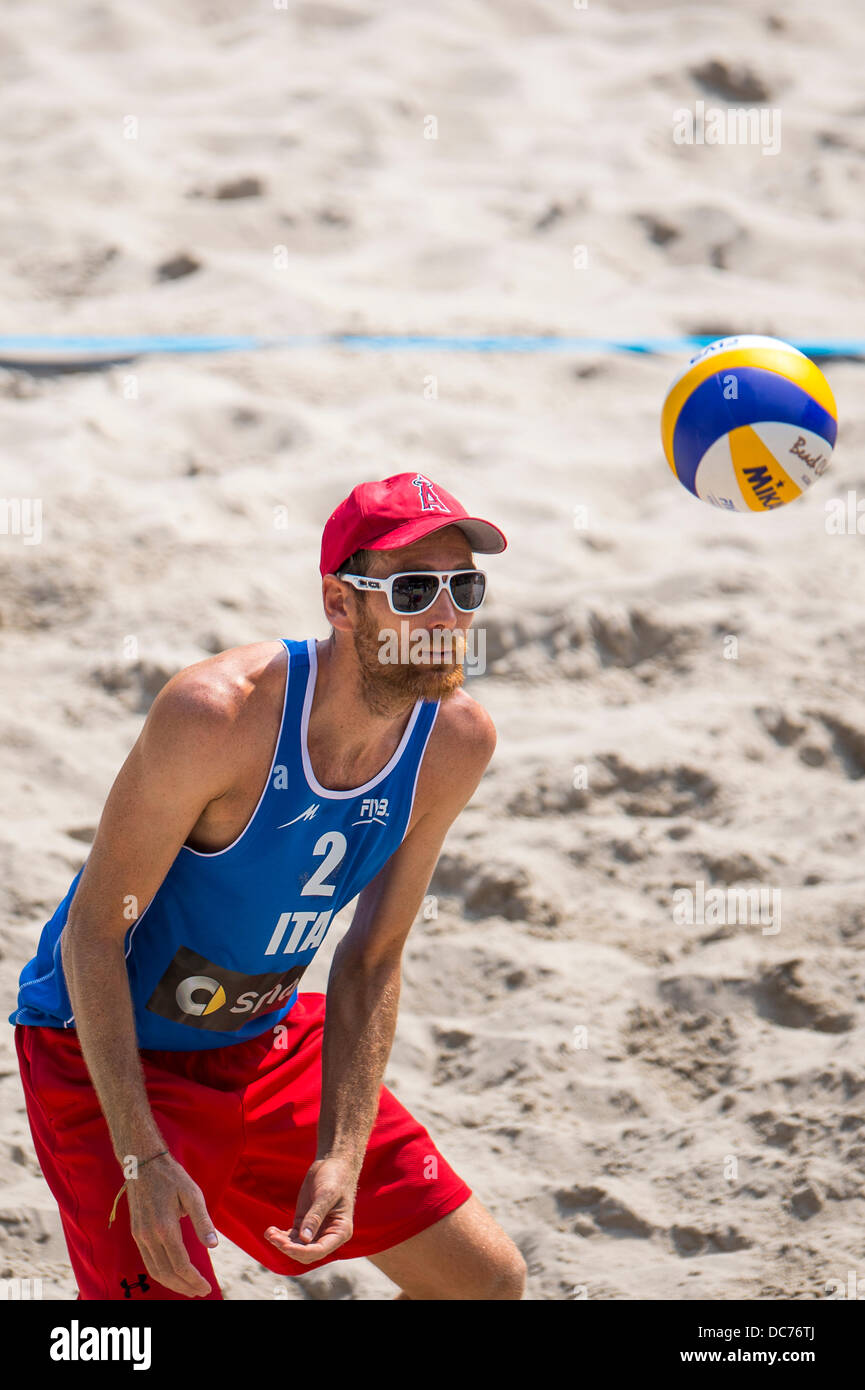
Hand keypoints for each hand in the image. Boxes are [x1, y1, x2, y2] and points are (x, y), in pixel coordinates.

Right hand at [125, 1153, 217, 1296]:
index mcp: (165, 1227)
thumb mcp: (192, 1193)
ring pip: (154, 1270)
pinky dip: (161, 1273)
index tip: (206, 1287)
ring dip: (172, 1284)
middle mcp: (149, 1236)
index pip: (180, 1264)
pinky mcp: (136, 1233)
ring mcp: (140, 1236)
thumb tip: (213, 1245)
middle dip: (184, 1286)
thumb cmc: (171, 1176)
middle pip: (166, 1273)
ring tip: (188, 1289)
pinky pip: (148, 1261)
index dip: (194, 1279)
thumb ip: (202, 1221)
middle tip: (200, 1292)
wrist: (142, 1164)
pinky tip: (172, 1274)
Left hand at [265, 1156, 358, 1264]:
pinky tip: (271, 1231)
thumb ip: (315, 1216)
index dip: (302, 1251)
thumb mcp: (326, 1194)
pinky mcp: (304, 1224)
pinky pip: (292, 1237)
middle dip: (290, 1248)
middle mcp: (328, 1235)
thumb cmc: (335, 1178)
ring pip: (298, 1247)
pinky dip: (281, 1237)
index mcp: (340, 1231)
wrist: (333, 1164)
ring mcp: (316, 1231)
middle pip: (307, 1253)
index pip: (320, 1250)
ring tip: (270, 1233)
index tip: (285, 1246)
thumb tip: (304, 1239)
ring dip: (283, 1243)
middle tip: (274, 1237)